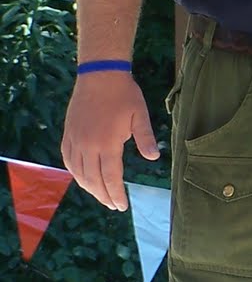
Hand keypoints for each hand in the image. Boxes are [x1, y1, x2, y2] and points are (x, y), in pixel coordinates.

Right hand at [61, 72, 160, 210]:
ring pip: (78, 172)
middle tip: (114, 206)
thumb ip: (145, 138)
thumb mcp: (140, 115)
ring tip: (101, 196)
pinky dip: (74, 173)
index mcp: (107, 143)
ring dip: (89, 187)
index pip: (110, 177)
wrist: (99, 75)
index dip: (116, 194)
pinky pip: (67, 159)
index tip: (122, 206)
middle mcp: (87, 145)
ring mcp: (75, 139)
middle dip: (104, 195)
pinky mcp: (68, 134)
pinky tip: (82, 178)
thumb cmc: (124, 95)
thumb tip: (154, 158)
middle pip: (93, 179)